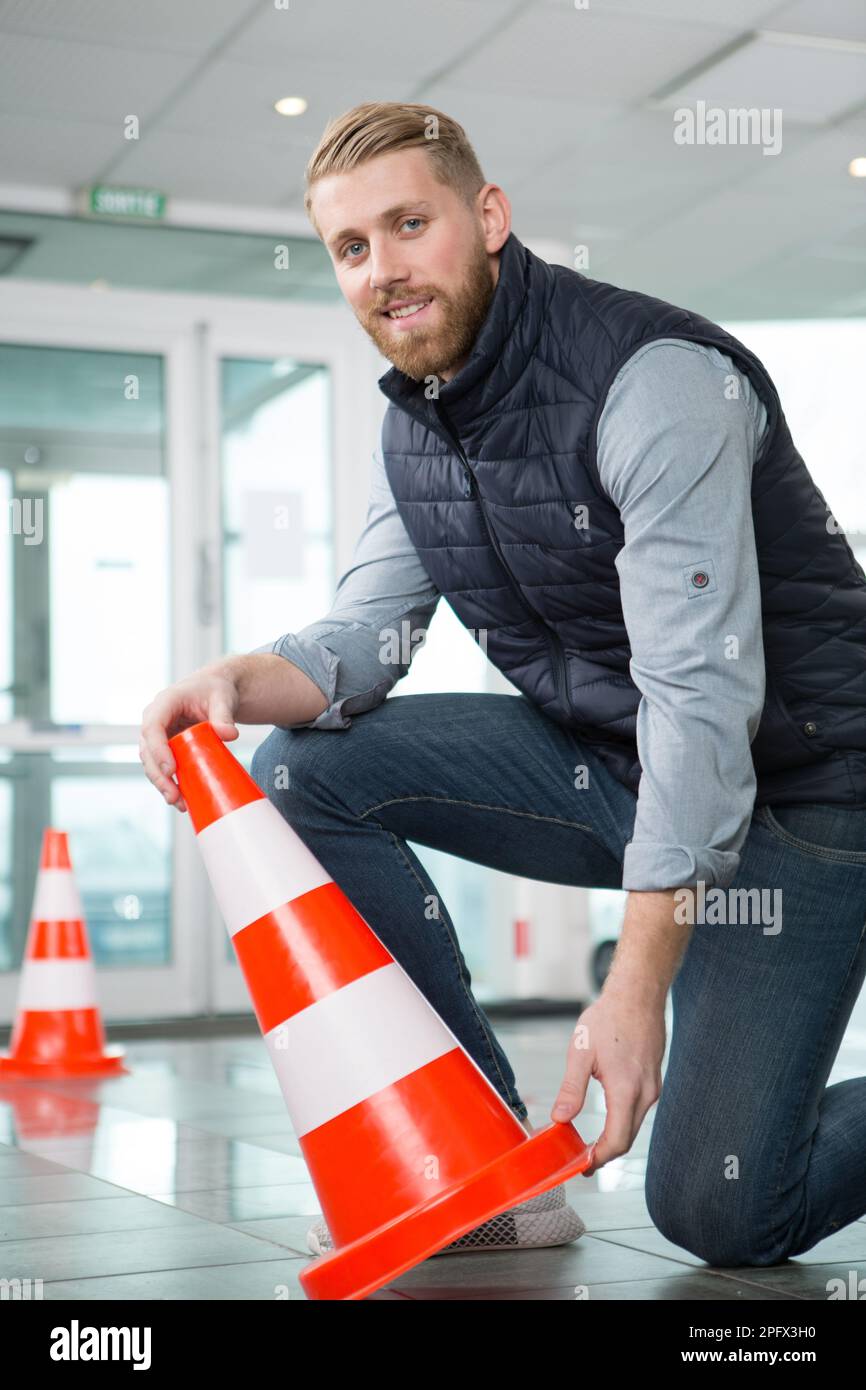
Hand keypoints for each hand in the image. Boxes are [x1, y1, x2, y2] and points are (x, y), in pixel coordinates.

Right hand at [139, 664, 240, 812]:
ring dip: (162, 783)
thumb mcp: (223, 698)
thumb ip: (224, 715)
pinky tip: (181, 799)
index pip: (152, 727)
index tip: (171, 770)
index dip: (158, 750)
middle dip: (158, 775)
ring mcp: (158, 734)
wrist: (217, 689)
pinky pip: (161, 766)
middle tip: (174, 795)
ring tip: (179, 803)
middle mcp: (155, 719)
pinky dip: (169, 782)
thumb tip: (229, 735)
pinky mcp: (166, 746)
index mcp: (164, 703)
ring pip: (151, 762)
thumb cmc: (217, 689)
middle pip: (147, 750)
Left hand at [550, 983, 664, 1175]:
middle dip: (605, 1154)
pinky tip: (608, 1119)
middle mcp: (645, 1093)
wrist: (637, 995)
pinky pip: (639, 1110)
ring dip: (615, 1138)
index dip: (599, 1158)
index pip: (617, 1140)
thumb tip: (561, 1118)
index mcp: (627, 1090)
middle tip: (583, 1161)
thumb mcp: (581, 1052)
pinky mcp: (653, 1079)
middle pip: (627, 1138)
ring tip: (592, 1144)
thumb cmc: (610, 1018)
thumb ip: (572, 1089)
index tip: (583, 1166)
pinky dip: (623, 1122)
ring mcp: (653, 1087)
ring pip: (634, 1125)